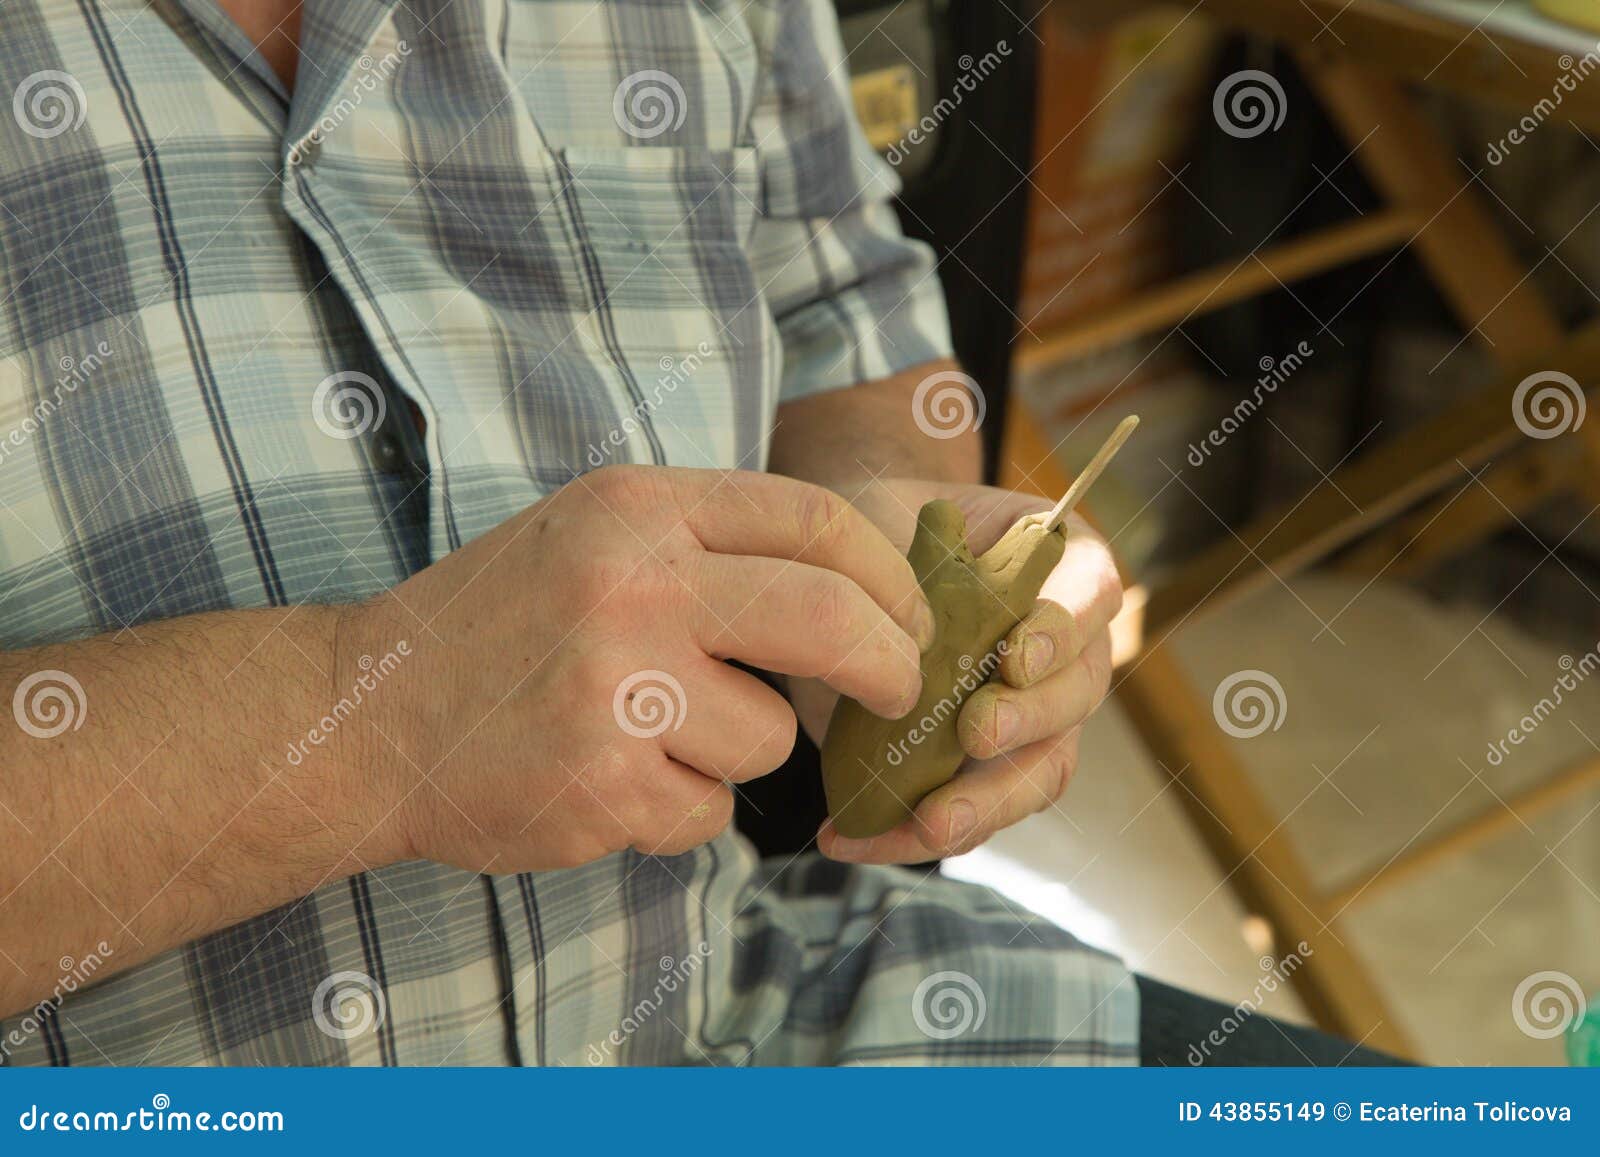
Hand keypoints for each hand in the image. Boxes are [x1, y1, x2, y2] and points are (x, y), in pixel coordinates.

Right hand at [337, 465, 933, 872]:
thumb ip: (709, 544)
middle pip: (832, 623)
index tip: (911, 618)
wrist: (368, 716)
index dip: (888, 577)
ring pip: (768, 737)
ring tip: (649, 734)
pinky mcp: (606, 787)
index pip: (817, 521)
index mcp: (638, 509)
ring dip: (736, 750)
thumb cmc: (496, 622)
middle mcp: (634, 588)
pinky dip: (678, 806)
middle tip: (899, 691)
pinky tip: (608, 777)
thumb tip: (857, 587)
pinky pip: (708, 809)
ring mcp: (619, 691)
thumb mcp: (593, 534)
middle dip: (891, 666)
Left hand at [791, 479, 1121, 863]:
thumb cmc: (884, 531)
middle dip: (1029, 721)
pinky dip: (914, 834)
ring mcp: (1033, 720)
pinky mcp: (981, 772)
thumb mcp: (897, 515)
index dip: (1061, 630)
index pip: (1089, 594)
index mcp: (1061, 569)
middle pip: (1076, 697)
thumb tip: (898, 619)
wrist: (846, 573)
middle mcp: (1065, 652)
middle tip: (976, 732)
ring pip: (1037, 774)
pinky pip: (971, 814)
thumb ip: (909, 552)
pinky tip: (856, 837)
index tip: (1015, 656)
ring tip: (929, 824)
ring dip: (987, 805)